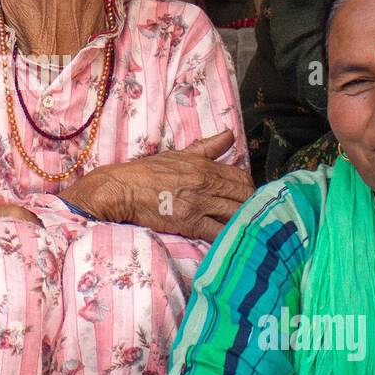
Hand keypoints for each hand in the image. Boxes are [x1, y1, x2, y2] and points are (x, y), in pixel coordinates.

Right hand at [65, 130, 252, 240]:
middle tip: (250, 213)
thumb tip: (230, 134)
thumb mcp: (179, 153)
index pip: (241, 177)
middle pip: (244, 196)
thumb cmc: (148, 172)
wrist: (123, 189)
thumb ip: (208, 146)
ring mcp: (199, 204)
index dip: (250, 188)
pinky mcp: (190, 224)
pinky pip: (219, 232)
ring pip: (236, 213)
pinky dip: (229, 236)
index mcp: (204, 166)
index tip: (247, 196)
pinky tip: (233, 239)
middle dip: (251, 205)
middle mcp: (205, 184)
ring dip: (244, 221)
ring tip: (247, 227)